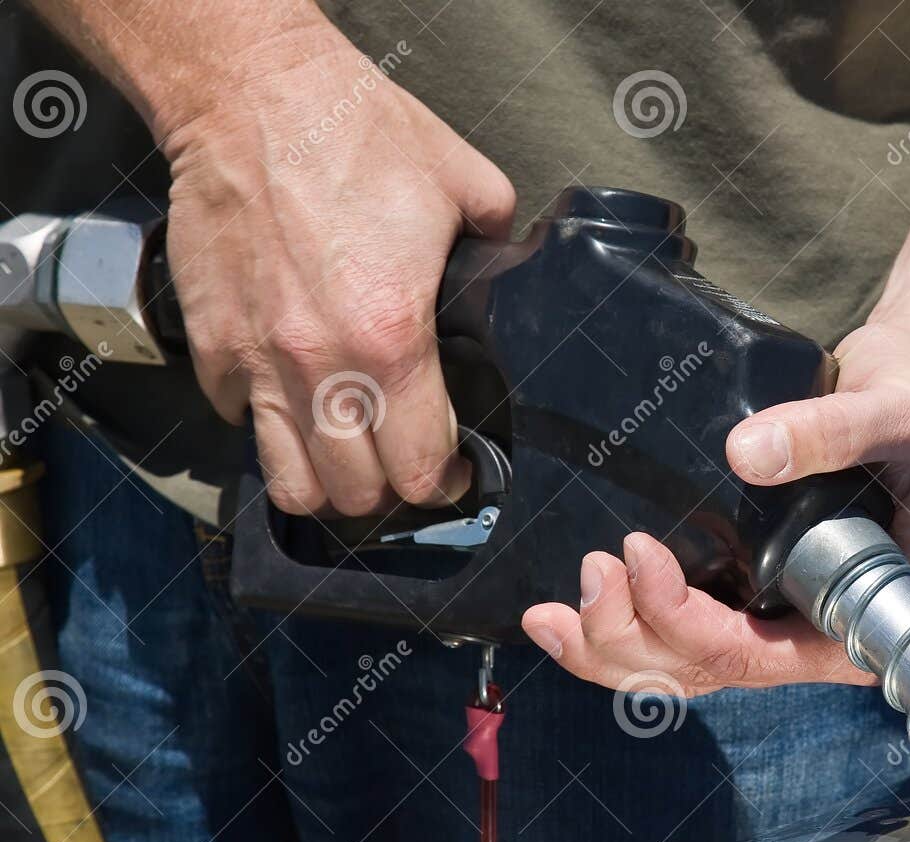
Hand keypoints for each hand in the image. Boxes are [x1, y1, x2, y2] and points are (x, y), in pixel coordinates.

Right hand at [160, 27, 515, 515]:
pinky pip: (239, 421)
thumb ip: (498, 251)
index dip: (448, 482)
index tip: (456, 470)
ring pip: (291, 482)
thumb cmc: (354, 133)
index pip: (421, 468)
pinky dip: (268, 424)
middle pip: (355, 494)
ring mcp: (257, 361)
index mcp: (392, 339)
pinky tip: (296, 393)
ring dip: (327, 482)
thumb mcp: (465, 187)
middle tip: (406, 462)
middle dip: (390, 490)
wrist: (250, 94)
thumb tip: (515, 281)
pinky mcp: (210, 346)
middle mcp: (321, 365)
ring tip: (350, 456)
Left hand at [520, 321, 909, 693]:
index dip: (689, 626)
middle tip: (596, 565)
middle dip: (631, 635)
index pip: (761, 654)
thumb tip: (746, 452)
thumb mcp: (897, 418)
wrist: (908, 387)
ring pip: (676, 665)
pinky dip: (611, 631)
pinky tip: (556, 615)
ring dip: (609, 647)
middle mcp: (806, 631)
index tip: (644, 555)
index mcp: (854, 616)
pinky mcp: (736, 586)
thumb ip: (832, 433)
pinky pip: (668, 633)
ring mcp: (767, 613)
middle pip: (703, 668)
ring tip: (553, 611)